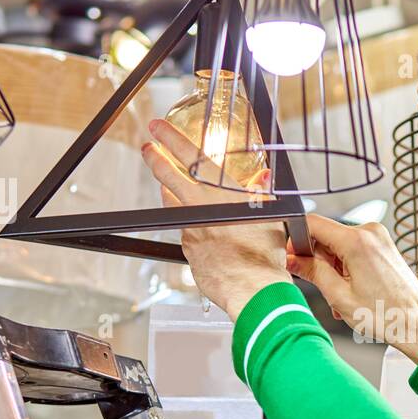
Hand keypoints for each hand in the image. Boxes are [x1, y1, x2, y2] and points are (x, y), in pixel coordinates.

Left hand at [142, 119, 289, 318]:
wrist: (253, 290)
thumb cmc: (265, 256)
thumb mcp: (269, 217)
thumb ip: (260, 194)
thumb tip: (263, 179)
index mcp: (222, 194)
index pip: (192, 157)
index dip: (171, 139)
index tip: (158, 128)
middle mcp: (201, 209)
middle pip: (168, 176)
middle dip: (155, 158)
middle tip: (147, 148)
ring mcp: (190, 230)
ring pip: (174, 205)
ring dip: (171, 194)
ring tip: (172, 188)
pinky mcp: (187, 250)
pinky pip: (186, 233)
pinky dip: (192, 228)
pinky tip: (206, 234)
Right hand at [287, 215, 417, 361]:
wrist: (417, 323)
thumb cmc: (386, 314)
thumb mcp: (339, 296)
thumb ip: (312, 272)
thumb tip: (292, 259)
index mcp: (357, 241)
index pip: (313, 223)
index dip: (297, 239)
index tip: (292, 256)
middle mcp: (370, 232)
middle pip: (327, 235)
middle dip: (318, 260)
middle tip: (323, 287)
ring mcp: (379, 238)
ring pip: (339, 245)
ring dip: (333, 268)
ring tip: (342, 295)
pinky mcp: (383, 246)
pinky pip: (354, 250)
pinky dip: (347, 268)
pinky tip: (352, 290)